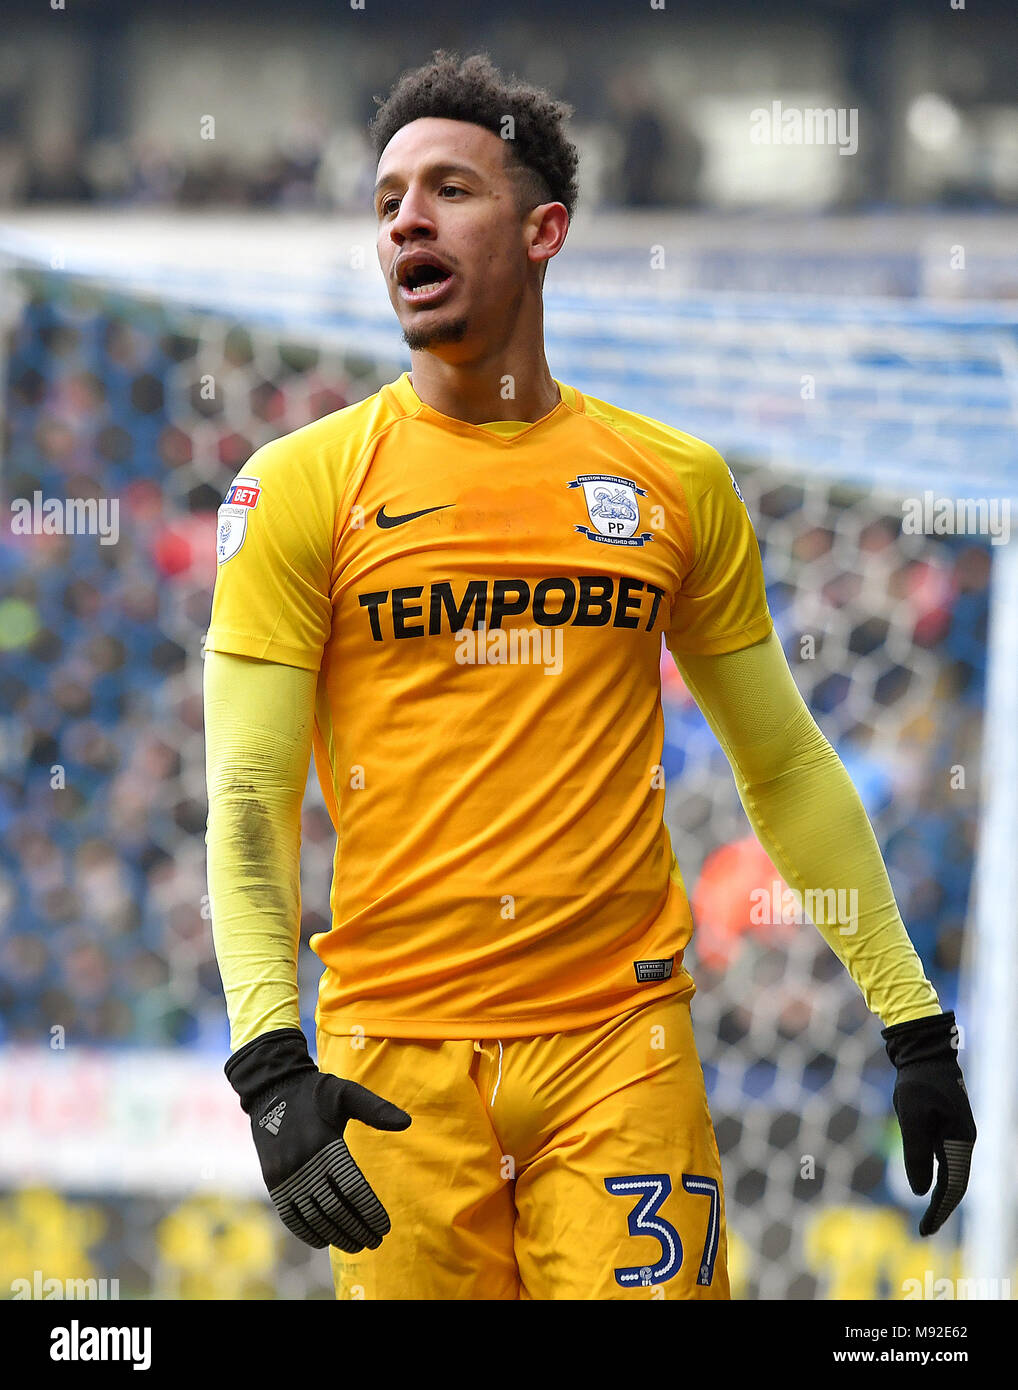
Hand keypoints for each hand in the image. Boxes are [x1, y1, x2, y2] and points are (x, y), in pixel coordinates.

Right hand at [225, 1027, 411, 1249]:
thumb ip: (375, 1108)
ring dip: (336, 1235)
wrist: (272, 1088)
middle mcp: (303, 1164)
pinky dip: (307, 1232)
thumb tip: (407, 1123)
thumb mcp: (346, 1092)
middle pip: (334, 1208)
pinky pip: (290, 1215)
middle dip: (357, 1229)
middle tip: (375, 1241)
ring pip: (313, 1217)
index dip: (369, 1211)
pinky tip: (324, 1240)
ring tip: (356, 1244)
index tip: (385, 1227)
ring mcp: (285, 1176)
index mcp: (324, 1145)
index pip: (352, 1188)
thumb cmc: (316, 1092)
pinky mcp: (273, 1181)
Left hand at [881, 1010, 975, 1236]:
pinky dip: (938, 1177)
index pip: (954, 1185)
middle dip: (942, 1208)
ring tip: (929, 1217)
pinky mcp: (946, 1127)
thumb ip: (916, 1152)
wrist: (924, 1052)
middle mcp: (963, 1139)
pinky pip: (945, 1159)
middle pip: (957, 1183)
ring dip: (941, 1195)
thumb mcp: (911, 1116)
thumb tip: (919, 1191)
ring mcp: (956, 1134)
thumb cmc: (917, 1082)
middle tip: (925, 1230)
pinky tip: (928, 1187)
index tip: (925, 1230)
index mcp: (960, 1139)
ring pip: (952, 1172)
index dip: (940, 1209)